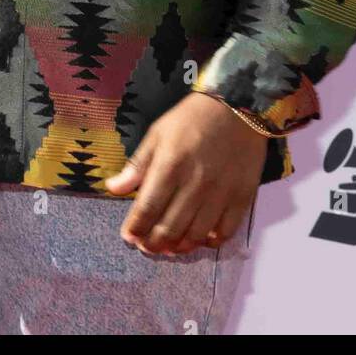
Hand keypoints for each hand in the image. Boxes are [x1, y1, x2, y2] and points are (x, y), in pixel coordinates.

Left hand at [104, 92, 266, 254]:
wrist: (237, 106)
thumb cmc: (192, 118)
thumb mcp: (158, 133)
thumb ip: (137, 165)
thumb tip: (113, 188)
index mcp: (170, 166)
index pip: (147, 209)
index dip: (135, 228)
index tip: (129, 236)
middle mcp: (195, 184)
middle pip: (170, 228)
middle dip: (153, 244)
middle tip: (147, 246)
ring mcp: (220, 193)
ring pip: (196, 235)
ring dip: (179, 248)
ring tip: (169, 247)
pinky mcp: (242, 197)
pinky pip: (225, 231)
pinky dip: (210, 242)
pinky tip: (200, 239)